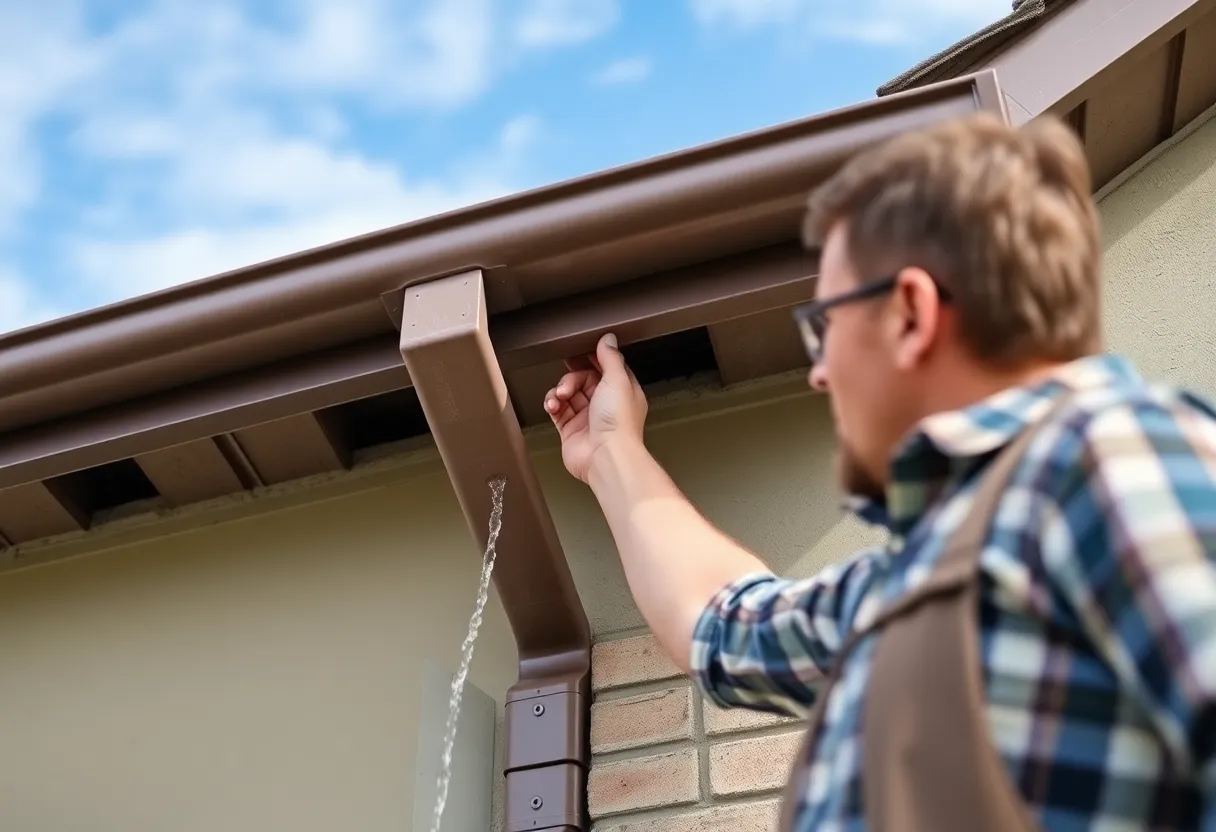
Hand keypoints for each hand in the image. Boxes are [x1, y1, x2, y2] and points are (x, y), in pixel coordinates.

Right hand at [545, 332, 647, 483]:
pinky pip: (557, 410)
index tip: (579, 352)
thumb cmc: (618, 423)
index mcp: (622, 391)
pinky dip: (552, 404)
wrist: (605, 456)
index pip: (606, 368)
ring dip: (560, 390)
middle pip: (583, 379)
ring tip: (561, 396)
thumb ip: (611, 357)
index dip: (592, 359)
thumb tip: (608, 339)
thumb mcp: (617, 379)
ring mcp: (587, 418)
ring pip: (568, 393)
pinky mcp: (571, 429)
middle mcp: (606, 404)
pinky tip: (553, 405)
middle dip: (572, 376)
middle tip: (568, 376)